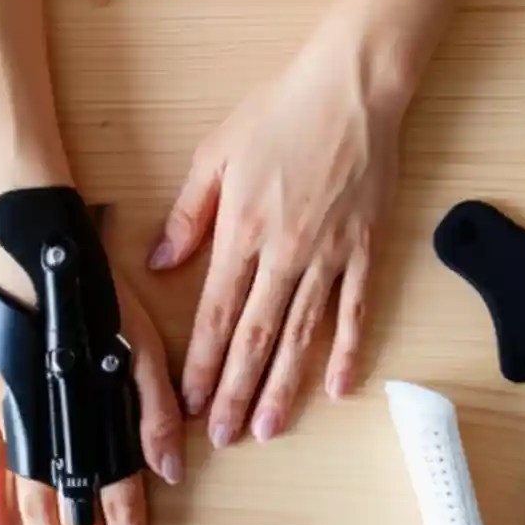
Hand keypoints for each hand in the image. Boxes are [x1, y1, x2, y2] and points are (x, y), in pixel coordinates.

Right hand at [0, 273, 182, 524]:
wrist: (34, 254)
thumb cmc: (99, 296)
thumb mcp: (146, 349)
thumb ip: (158, 413)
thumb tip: (170, 472)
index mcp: (104, 422)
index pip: (122, 506)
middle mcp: (58, 434)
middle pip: (76, 523)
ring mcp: (17, 425)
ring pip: (31, 511)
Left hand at [147, 34, 407, 446]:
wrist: (351, 88)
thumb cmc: (281, 112)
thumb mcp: (216, 153)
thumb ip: (187, 214)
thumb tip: (160, 261)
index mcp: (241, 231)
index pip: (216, 314)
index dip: (203, 365)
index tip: (190, 403)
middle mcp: (284, 253)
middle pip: (255, 338)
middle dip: (236, 393)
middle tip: (224, 437)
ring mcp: (329, 256)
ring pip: (301, 335)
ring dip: (283, 387)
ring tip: (269, 430)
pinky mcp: (365, 251)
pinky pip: (356, 311)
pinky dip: (348, 352)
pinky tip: (341, 389)